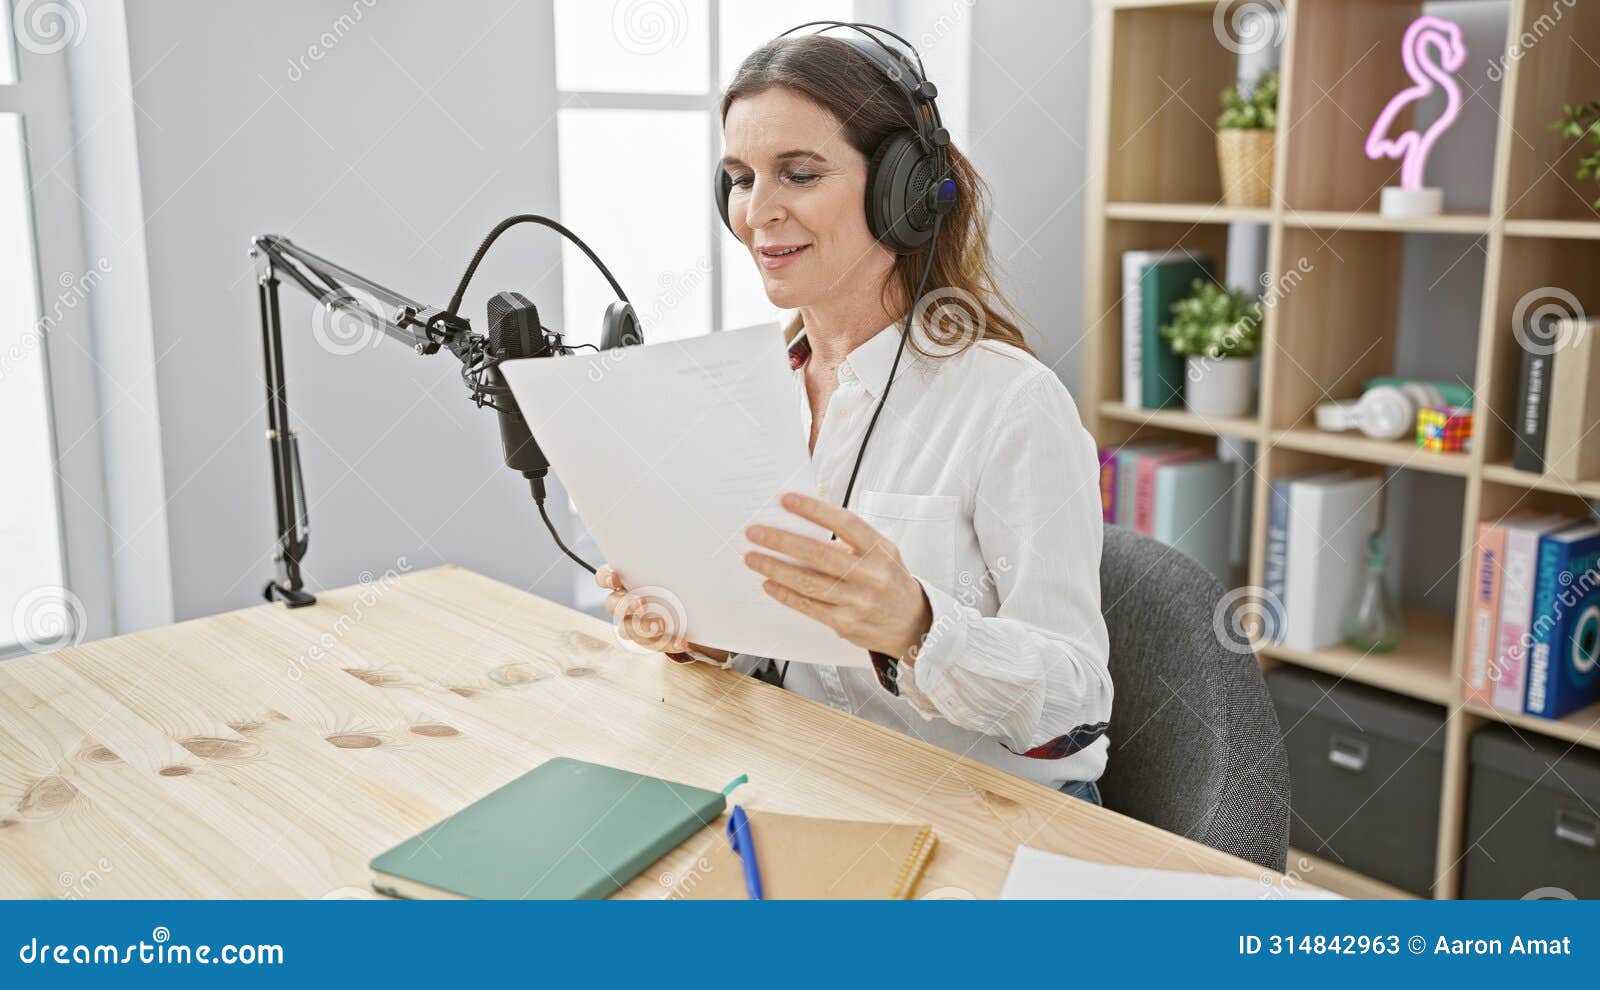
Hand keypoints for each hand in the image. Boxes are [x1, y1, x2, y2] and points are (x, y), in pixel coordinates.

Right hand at [595, 565, 728, 661]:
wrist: (695, 608)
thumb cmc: (680, 580)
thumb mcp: (676, 567)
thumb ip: (672, 558)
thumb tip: (686, 541)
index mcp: (626, 579)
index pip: (605, 576)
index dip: (606, 578)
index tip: (616, 578)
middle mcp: (624, 601)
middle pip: (612, 604)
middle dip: (625, 604)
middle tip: (641, 603)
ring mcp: (633, 622)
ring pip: (625, 628)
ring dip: (642, 627)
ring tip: (663, 626)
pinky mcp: (648, 639)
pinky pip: (650, 644)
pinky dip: (666, 643)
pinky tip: (682, 640)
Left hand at [743, 492, 933, 662]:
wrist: (913, 624)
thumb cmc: (890, 581)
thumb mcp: (883, 551)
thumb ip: (853, 536)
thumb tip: (810, 517)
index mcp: (878, 551)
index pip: (844, 523)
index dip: (814, 510)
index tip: (787, 500)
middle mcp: (870, 575)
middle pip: (820, 554)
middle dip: (782, 541)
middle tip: (755, 532)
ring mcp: (858, 601)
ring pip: (809, 583)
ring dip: (776, 568)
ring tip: (753, 557)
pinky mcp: (846, 623)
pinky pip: (809, 607)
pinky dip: (785, 594)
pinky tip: (769, 583)